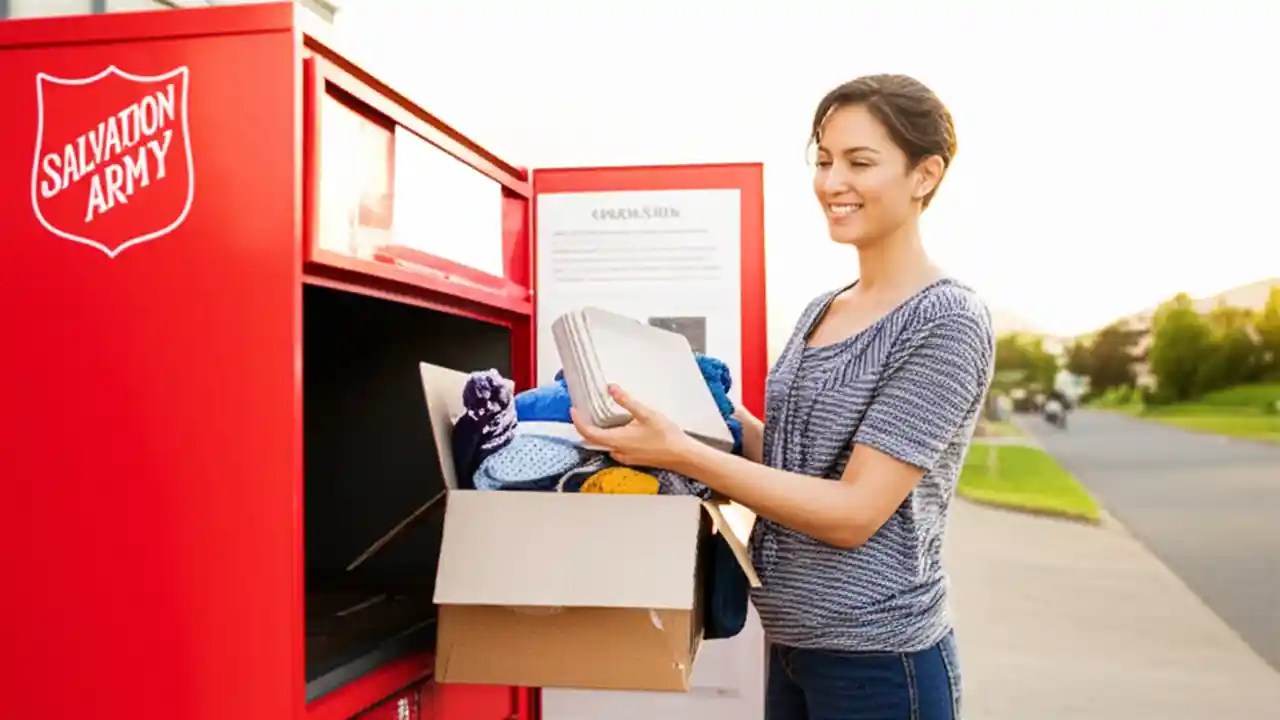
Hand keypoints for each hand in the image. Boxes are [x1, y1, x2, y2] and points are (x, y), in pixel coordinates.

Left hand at [571, 384, 696, 468]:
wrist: (682, 455)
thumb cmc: (666, 437)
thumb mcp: (645, 413)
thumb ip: (626, 401)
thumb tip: (612, 389)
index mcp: (617, 440)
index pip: (588, 432)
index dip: (577, 421)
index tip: (573, 410)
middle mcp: (617, 451)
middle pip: (593, 439)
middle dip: (586, 426)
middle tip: (584, 411)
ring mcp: (624, 457)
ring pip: (604, 445)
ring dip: (599, 432)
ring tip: (601, 417)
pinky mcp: (632, 458)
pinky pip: (614, 448)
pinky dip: (611, 438)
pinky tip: (620, 429)